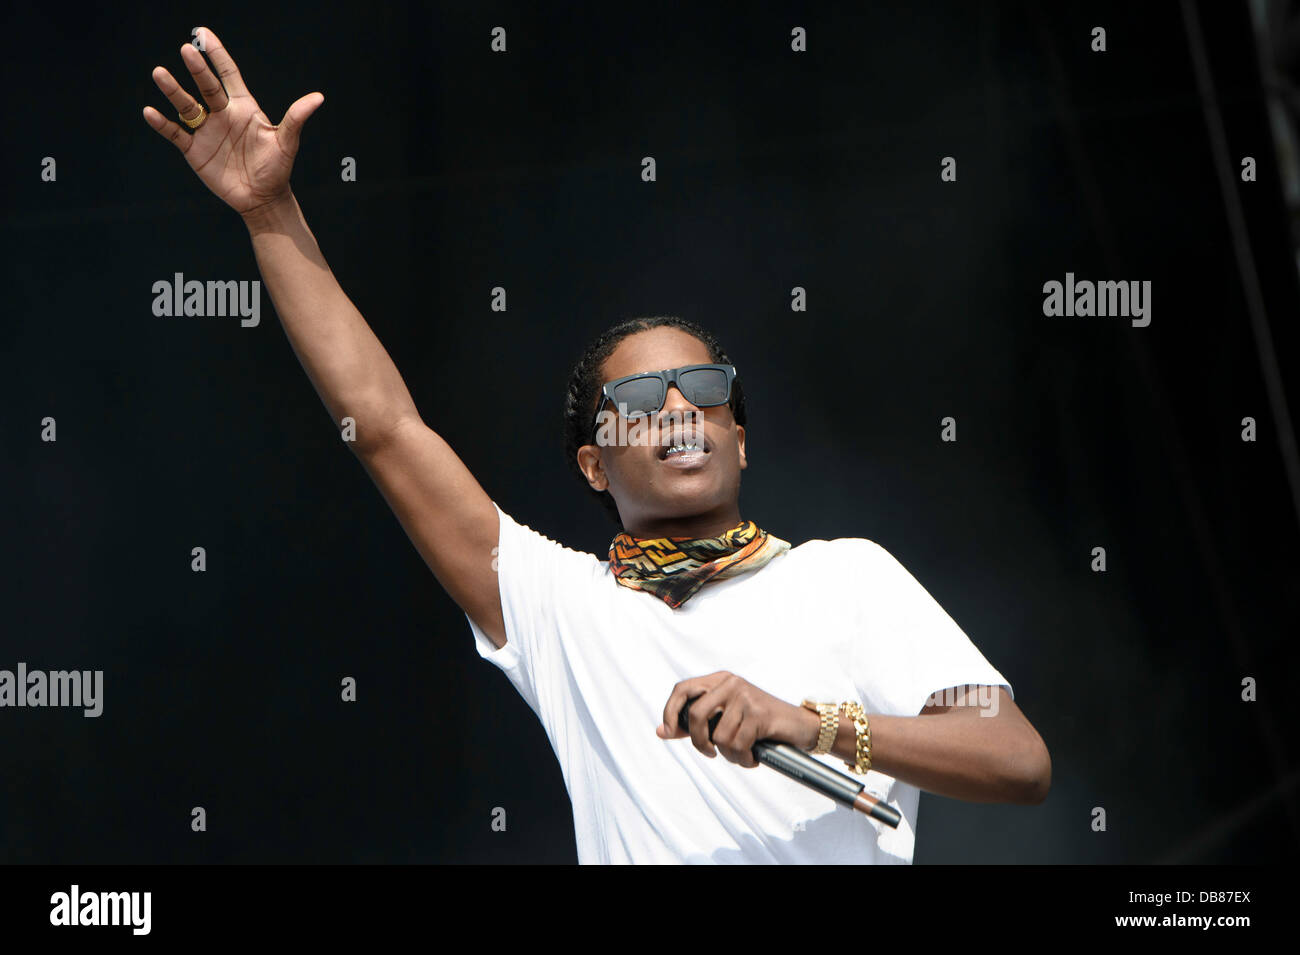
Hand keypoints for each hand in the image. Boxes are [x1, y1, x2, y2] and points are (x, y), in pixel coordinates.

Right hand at [142, 26, 323, 217]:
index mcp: (243, 107)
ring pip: (186, 105)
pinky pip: (175, 133)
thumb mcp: (287, 143)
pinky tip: (150, 112)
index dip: (217, 54)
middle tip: (186, 50)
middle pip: (206, 86)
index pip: (228, 74)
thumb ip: (296, 118)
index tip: (203, 33)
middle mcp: (222, 114)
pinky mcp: (194, 150)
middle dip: (197, 69)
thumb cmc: (276, 169)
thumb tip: (318, 97)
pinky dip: (162, 123)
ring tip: (160, 73)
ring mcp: (206, 130)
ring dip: (173, 90)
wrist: (262, 199)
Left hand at [657, 671, 818, 767]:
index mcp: (720, 680)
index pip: (682, 689)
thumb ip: (694, 724)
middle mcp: (731, 683)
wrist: (800, 726)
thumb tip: (661, 731)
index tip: (670, 733)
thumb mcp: (726, 719)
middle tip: (711, 753)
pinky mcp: (759, 712)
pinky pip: (738, 744)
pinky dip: (744, 758)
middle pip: (696, 714)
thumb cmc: (761, 725)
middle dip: (700, 742)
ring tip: (744, 753)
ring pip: (719, 736)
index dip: (670, 712)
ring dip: (730, 754)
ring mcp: (745, 696)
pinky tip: (753, 756)